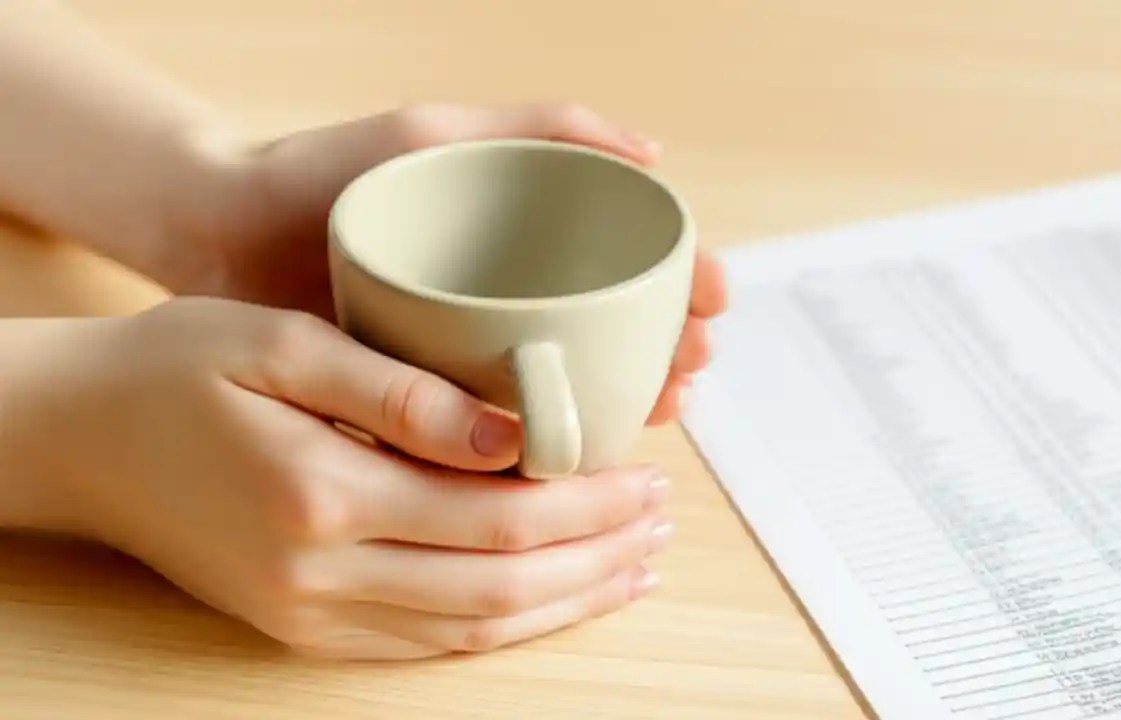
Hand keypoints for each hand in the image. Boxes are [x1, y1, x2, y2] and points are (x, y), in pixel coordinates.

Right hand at [5, 298, 670, 658]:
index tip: (648, 474)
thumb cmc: (177, 369)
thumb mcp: (281, 344)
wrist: (82, 440)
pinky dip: (503, 624)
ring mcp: (309, 615)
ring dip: (566, 600)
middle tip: (661, 522)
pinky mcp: (302, 629)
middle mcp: (320, 574)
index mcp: (322, 494)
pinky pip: (425, 644)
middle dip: (597, 556)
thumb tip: (508, 431)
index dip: (588, 504)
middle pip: (501, 584)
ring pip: (473, 627)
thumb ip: (398, 390)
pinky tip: (549, 599)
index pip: (497, 516)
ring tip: (634, 566)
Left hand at [178, 103, 726, 423]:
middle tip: (692, 367)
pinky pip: (506, 428)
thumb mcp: (435, 137)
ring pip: (574, 385)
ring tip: (662, 410)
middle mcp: (507, 299)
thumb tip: (652, 152)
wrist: (216, 237)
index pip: (624, 263)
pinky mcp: (430, 401)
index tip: (715, 300)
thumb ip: (538, 126)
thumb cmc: (323, 172)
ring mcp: (472, 353)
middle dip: (669, 350)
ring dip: (630, 400)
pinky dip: (552, 444)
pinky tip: (583, 452)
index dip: (682, 282)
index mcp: (518, 240)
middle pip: (615, 330)